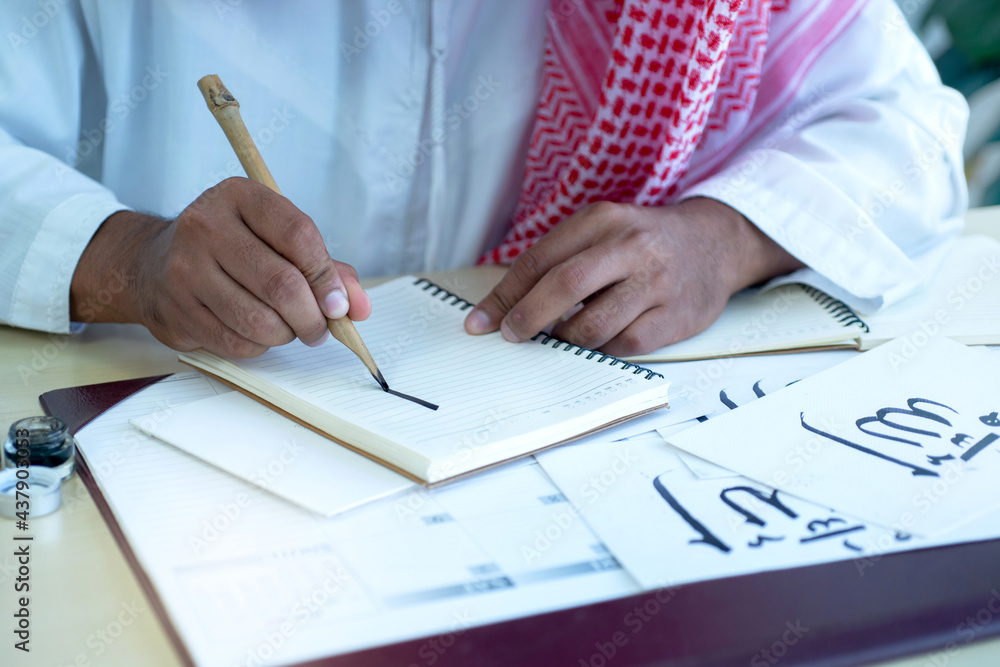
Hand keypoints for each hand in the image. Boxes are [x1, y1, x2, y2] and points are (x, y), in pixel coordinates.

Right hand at [70, 177, 370, 356]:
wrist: (152, 263)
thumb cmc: (233, 249)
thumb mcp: (275, 238)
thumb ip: (325, 267)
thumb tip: (358, 307)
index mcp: (239, 196)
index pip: (298, 235)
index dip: (326, 276)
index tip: (339, 304)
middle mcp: (206, 226)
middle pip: (281, 285)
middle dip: (312, 318)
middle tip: (321, 329)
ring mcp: (185, 268)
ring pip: (259, 321)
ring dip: (286, 335)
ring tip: (288, 329)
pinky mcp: (175, 308)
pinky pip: (235, 343)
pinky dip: (258, 346)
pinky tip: (256, 334)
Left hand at [464, 197, 802, 355]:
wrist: (715, 242)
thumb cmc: (643, 242)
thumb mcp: (602, 231)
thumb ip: (559, 260)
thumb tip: (504, 305)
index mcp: (603, 220)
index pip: (540, 260)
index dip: (504, 295)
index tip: (481, 321)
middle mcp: (631, 247)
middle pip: (564, 286)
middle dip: (526, 317)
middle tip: (509, 336)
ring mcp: (656, 283)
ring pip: (592, 325)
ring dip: (565, 339)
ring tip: (560, 336)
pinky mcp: (674, 317)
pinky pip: (623, 346)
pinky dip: (601, 349)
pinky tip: (599, 339)